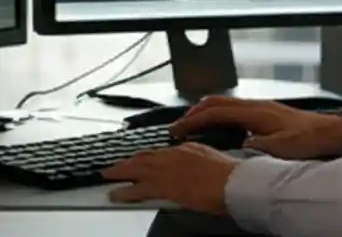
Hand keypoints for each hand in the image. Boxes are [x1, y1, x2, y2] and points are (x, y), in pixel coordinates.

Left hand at [102, 142, 238, 214]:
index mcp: (188, 148)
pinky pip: (138, 189)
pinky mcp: (163, 186)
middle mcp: (174, 155)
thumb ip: (201, 165)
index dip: (147, 156)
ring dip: (120, 172)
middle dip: (129, 161)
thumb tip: (197, 173)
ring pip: (136, 169)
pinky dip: (124, 191)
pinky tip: (114, 194)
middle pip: (144, 157)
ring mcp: (167, 170)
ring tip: (107, 175)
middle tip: (115, 165)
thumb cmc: (231, 177)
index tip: (140, 158)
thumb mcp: (215, 163)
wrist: (234, 183)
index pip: (161, 152)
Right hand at [170, 95, 341, 159]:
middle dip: (194, 113)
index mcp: (256, 112)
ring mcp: (260, 107)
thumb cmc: (309, 139)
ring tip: (192, 125)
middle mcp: (256, 105)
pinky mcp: (264, 113)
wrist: (329, 132)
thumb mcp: (281, 148)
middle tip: (179, 126)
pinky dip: (218, 115)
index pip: (217, 111)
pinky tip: (217, 127)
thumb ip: (258, 147)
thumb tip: (239, 147)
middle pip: (216, 102)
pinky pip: (233, 109)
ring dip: (205, 113)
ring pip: (224, 104)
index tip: (180, 129)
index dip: (195, 120)